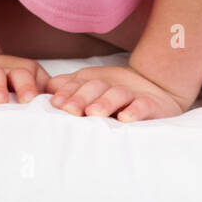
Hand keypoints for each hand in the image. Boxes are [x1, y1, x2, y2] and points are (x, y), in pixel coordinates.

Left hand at [45, 64, 190, 122]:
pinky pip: (143, 105)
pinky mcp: (151, 104)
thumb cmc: (115, 96)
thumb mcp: (91, 92)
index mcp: (94, 83)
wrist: (157, 90)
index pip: (78, 84)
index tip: (56, 104)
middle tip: (71, 110)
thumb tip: (44, 90)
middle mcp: (111, 86)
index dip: (67, 93)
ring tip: (94, 113)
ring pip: (117, 94)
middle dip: (81, 98)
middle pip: (95, 87)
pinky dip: (134, 111)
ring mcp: (131, 94)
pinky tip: (125, 118)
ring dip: (105, 102)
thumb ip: (68, 89)